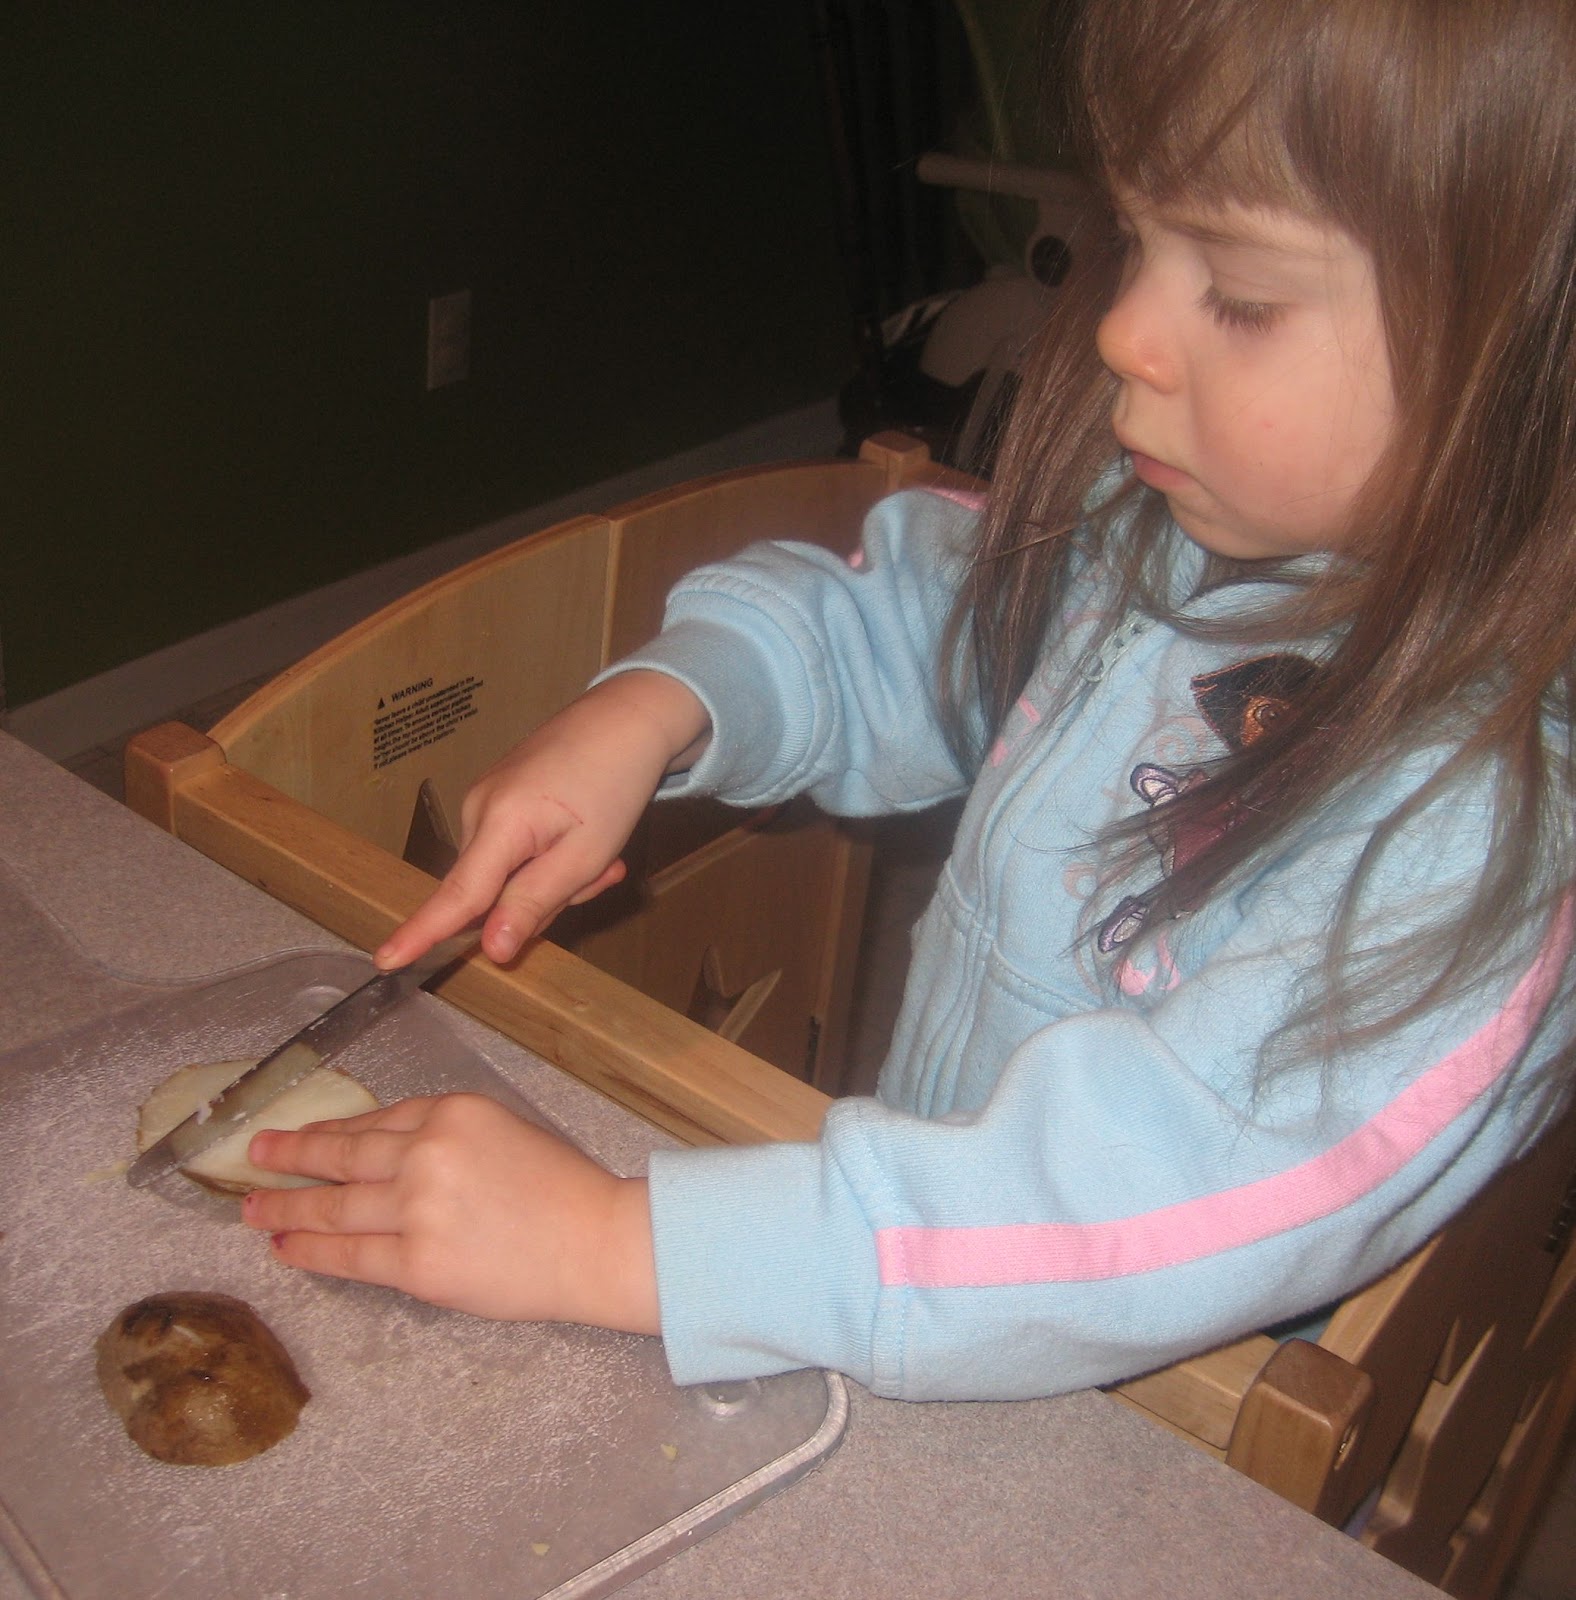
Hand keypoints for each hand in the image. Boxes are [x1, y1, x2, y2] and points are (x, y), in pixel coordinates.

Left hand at [241, 1095, 660, 1333]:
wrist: (595, 1240)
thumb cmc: (562, 1189)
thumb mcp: (503, 1131)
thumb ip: (444, 1136)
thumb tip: (379, 1155)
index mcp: (452, 1110)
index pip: (378, 1120)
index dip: (334, 1133)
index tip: (305, 1138)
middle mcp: (426, 1152)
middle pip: (342, 1155)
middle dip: (291, 1156)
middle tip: (254, 1156)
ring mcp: (417, 1208)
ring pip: (333, 1206)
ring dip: (285, 1207)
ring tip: (252, 1209)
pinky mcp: (416, 1263)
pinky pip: (348, 1256)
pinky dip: (309, 1251)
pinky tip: (284, 1248)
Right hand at [376, 671, 709, 968]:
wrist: (627, 716)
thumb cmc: (614, 784)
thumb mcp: (585, 856)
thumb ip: (534, 902)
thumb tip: (490, 949)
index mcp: (500, 824)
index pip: (456, 895)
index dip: (422, 933)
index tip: (384, 961)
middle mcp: (478, 809)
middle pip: (492, 891)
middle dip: (544, 897)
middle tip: (601, 873)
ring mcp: (486, 797)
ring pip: (509, 872)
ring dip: (554, 875)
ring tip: (600, 849)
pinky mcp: (498, 792)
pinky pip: (516, 847)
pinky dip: (549, 853)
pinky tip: (584, 832)